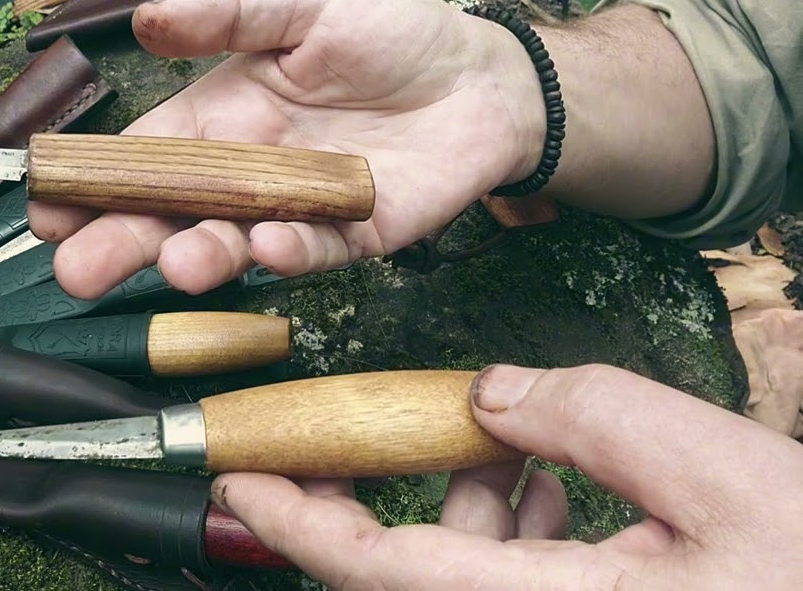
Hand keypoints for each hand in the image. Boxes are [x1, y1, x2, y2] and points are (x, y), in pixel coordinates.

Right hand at [27, 0, 546, 298]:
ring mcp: (295, 209)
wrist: (481, 75)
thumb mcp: (302, 5)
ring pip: (233, 244)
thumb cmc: (389, 33)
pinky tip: (270, 243)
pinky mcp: (352, 235)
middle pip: (170, 216)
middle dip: (122, 244)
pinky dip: (291, 251)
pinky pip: (313, 250)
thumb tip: (145, 20)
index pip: (143, 158)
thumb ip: (227, 14)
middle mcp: (245, 173)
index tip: (48, 208)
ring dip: (200, 257)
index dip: (93, 183)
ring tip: (177, 263)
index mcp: (219, 118)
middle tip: (77, 272)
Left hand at [211, 364, 802, 589]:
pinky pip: (513, 585)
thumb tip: (491, 396)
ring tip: (499, 446)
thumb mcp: (727, 476)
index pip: (385, 572)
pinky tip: (549, 491)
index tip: (240, 479)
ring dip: (462, 506)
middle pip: (412, 572)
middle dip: (376, 498)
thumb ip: (596, 419)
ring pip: (463, 576)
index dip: (299, 523)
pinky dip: (515, 534)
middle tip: (355, 433)